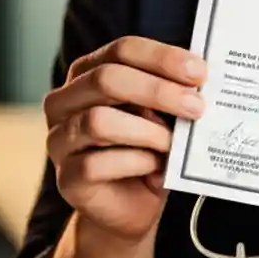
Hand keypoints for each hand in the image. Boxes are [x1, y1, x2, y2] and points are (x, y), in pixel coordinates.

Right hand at [43, 36, 207, 241]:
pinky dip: (137, 163)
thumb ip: (172, 93)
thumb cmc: (150, 151)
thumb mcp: (163, 115)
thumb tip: (198, 80)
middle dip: (157, 91)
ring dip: (147, 132)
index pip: (122, 50)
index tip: (199, 72)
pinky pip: (98, 164)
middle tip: (196, 107)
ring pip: (98, 121)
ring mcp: (60, 140)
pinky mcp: (67, 178)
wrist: (134, 207)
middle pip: (106, 79)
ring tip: (173, 144)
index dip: (161, 57)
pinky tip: (157, 170)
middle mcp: (65, 102)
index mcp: (88, 74)